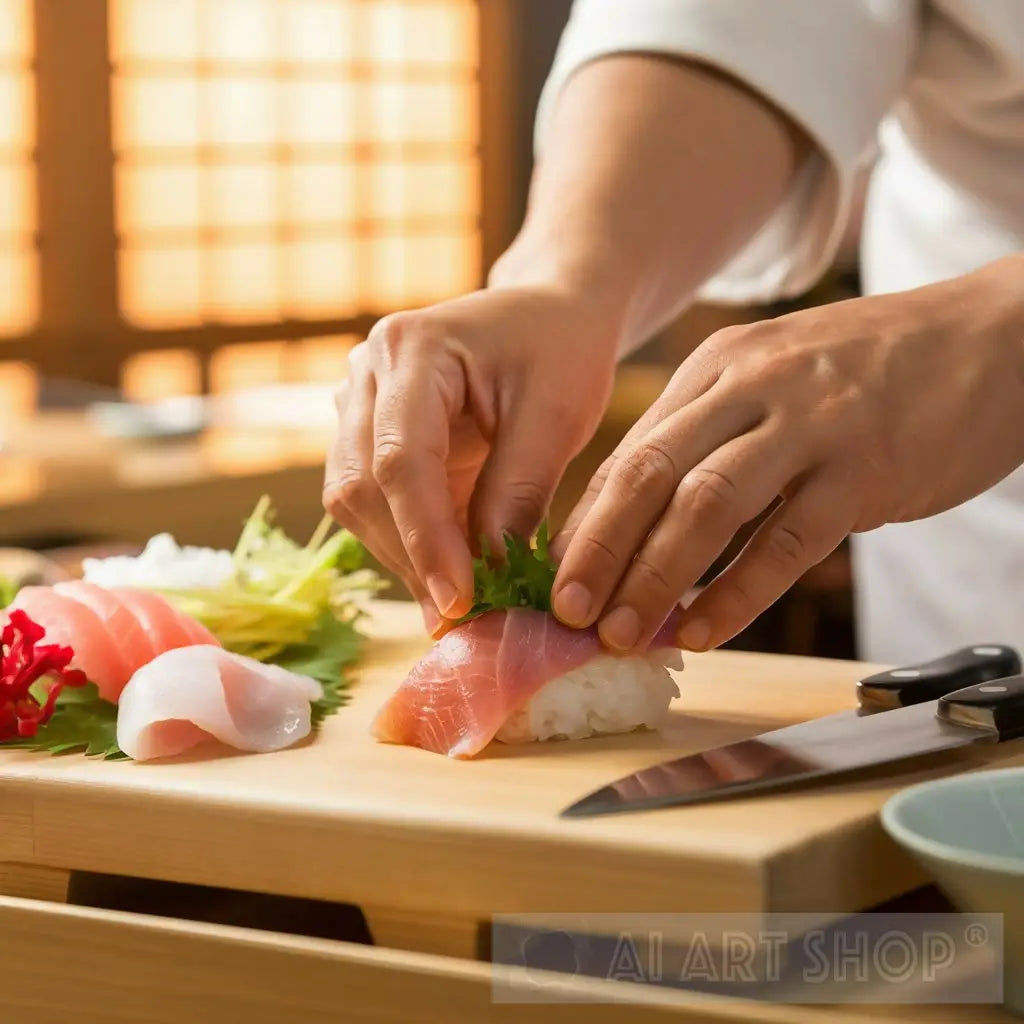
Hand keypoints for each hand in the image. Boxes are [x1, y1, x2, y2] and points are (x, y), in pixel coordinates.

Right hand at [323, 286, 618, 634]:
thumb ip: (519, 488)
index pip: (401, 459)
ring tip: (461, 604)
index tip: (460, 602)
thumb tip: (488, 572)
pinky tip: (449, 576)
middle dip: (413, 558)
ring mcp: (359, 403)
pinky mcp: (369, 435)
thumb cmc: (560, 350)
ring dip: (405, 558)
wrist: (547, 315)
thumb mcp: (557, 413)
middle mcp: (367, 373)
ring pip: (356, 502)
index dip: (427, 538)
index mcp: (412, 349)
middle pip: (364, 486)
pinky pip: (372, 502)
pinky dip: (408, 543)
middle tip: (465, 618)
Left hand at [550, 255, 1023, 653]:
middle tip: (566, 613)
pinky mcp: (863, 470)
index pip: (629, 452)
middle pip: (648, 474)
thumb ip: (706, 438)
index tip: (553, 579)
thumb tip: (637, 521)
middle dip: (598, 551)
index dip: (586, 523)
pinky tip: (704, 631)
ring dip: (654, 577)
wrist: (990, 338)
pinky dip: (738, 593)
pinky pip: (786, 541)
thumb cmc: (867, 372)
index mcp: (716, 369)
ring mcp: (809, 427)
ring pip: (706, 506)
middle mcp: (751, 388)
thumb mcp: (771, 380)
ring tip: (622, 633)